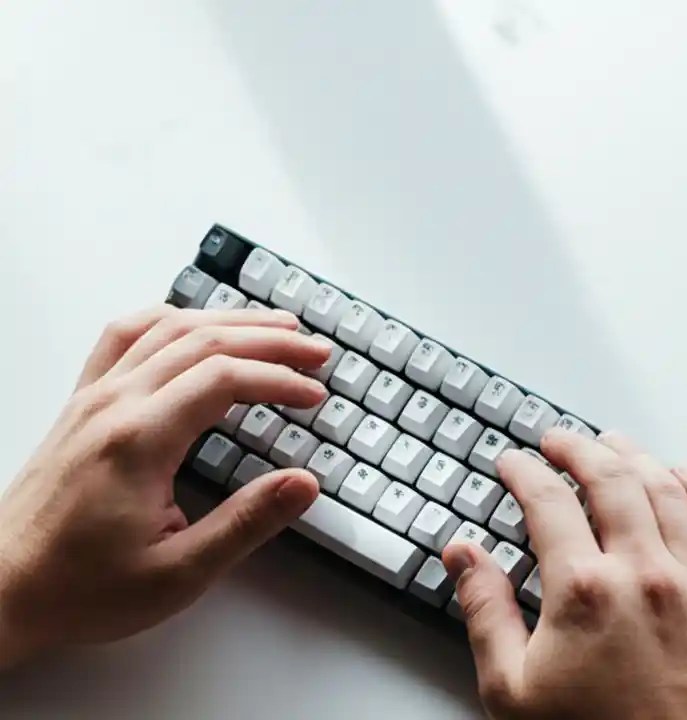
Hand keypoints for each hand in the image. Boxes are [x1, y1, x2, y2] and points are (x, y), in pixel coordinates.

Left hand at [0, 305, 330, 667]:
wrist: (2, 591)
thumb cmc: (80, 588)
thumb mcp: (178, 573)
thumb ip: (246, 523)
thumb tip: (303, 484)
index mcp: (138, 442)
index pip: (223, 378)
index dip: (278, 378)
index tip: (314, 394)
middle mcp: (113, 406)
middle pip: (201, 340)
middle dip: (268, 340)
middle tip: (315, 350)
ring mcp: (92, 399)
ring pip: (166, 327)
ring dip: (227, 320)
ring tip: (275, 328)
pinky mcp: (81, 405)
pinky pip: (124, 336)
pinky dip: (169, 318)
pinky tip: (193, 323)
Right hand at [442, 430, 686, 719]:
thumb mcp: (513, 691)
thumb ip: (486, 613)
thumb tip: (463, 557)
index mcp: (585, 591)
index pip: (547, 501)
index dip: (524, 471)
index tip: (513, 463)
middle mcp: (644, 573)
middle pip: (609, 477)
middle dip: (577, 448)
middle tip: (556, 441)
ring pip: (665, 487)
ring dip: (634, 456)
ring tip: (612, 444)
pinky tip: (685, 476)